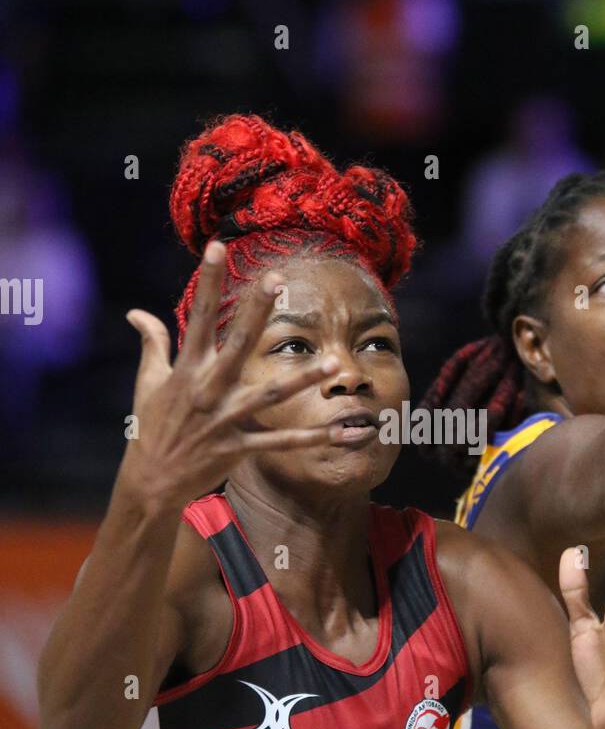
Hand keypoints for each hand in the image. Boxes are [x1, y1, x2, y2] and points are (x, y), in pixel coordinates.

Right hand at [120, 241, 340, 512]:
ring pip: (270, 396)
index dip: (207, 282)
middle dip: (257, 312)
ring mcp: (225, 420)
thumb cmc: (152, 426)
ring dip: (303, 380)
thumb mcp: (148, 382)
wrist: (151, 480)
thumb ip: (151, 343)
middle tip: (278, 279)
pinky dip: (312, 439)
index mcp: (188, 370)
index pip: (198, 317)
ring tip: (334, 364)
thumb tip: (135, 313)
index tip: (218, 248)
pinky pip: (280, 442)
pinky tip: (343, 432)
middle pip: (237, 345)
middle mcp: (208, 390)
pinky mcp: (238, 448)